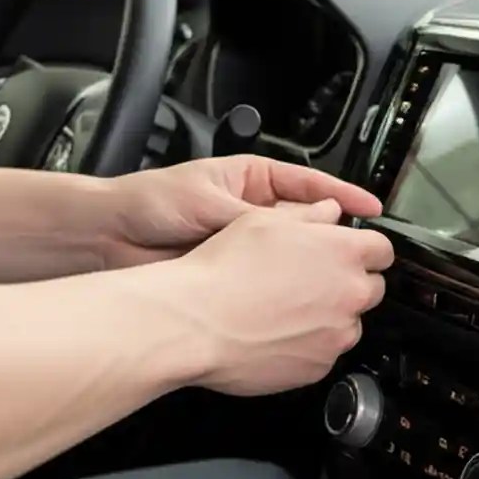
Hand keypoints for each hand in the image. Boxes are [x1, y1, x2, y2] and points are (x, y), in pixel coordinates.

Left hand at [101, 156, 381, 268]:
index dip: (343, 198)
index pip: (309, 186)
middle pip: (304, 224)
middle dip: (330, 238)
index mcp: (251, 180)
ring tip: (329, 277)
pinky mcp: (230, 275)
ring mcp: (242, 246)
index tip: (372, 210)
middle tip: (357, 252)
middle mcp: (251, 212)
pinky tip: (294, 297)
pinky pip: (264, 282)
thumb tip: (307, 225)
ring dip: (304, 267)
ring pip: (287, 257)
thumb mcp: (211, 200)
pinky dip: (279, 290)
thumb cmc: (150, 201)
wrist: (107, 238)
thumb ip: (259, 218)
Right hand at [165, 199, 393, 395]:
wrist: (196, 324)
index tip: (350, 252)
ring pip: (348, 323)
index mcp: (343, 253)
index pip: (383, 250)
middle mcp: (349, 295)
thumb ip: (309, 215)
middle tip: (310, 279)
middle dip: (349, 282)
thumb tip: (330, 212)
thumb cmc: (224, 270)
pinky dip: (309, 344)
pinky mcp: (318, 368)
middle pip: (371, 288)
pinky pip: (325, 353)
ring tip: (286, 309)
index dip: (364, 249)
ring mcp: (336, 336)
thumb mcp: (265, 221)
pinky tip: (276, 333)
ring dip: (330, 316)